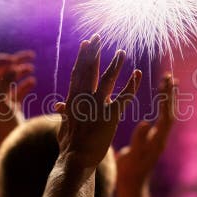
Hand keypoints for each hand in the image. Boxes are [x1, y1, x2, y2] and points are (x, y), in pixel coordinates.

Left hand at [0, 51, 35, 155]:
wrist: (8, 141)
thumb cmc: (4, 122)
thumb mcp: (2, 101)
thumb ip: (5, 83)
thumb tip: (12, 67)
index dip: (1, 60)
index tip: (14, 59)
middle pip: (3, 70)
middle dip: (16, 61)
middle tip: (31, 56)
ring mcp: (5, 98)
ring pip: (12, 78)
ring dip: (22, 70)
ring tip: (32, 68)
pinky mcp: (13, 105)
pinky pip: (19, 90)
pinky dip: (26, 84)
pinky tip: (33, 82)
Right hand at [55, 35, 140, 169]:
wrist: (75, 159)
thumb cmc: (69, 147)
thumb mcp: (62, 127)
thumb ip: (63, 114)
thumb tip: (59, 108)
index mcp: (72, 99)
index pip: (77, 73)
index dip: (83, 58)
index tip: (86, 45)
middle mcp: (83, 98)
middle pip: (89, 70)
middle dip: (94, 52)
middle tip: (98, 38)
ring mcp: (97, 105)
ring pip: (107, 79)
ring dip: (115, 64)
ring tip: (122, 52)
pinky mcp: (111, 115)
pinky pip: (124, 96)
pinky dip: (132, 85)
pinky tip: (137, 74)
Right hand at [116, 74, 175, 188]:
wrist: (132, 185)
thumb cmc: (129, 171)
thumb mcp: (132, 155)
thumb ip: (139, 140)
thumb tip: (146, 123)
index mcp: (157, 140)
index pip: (166, 116)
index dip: (166, 99)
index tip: (165, 82)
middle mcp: (161, 138)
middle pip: (169, 112)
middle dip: (170, 94)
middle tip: (169, 76)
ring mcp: (158, 138)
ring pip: (167, 114)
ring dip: (168, 98)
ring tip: (169, 82)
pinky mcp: (153, 139)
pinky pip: (161, 118)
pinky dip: (161, 106)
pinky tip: (159, 99)